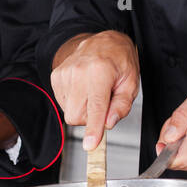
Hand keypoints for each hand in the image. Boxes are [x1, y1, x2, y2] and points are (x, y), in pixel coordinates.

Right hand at [50, 31, 139, 150]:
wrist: (101, 41)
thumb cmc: (118, 60)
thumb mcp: (131, 81)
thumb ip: (122, 105)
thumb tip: (109, 122)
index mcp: (100, 72)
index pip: (96, 107)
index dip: (94, 129)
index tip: (90, 145)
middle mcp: (78, 72)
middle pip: (77, 115)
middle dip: (90, 118)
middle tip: (102, 104)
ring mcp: (64, 74)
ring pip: (69, 112)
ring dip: (82, 109)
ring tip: (93, 92)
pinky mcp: (56, 77)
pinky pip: (63, 103)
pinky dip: (74, 101)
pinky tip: (83, 89)